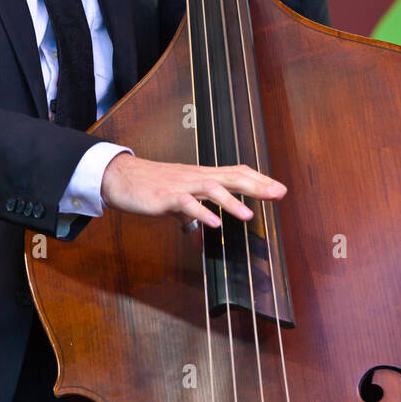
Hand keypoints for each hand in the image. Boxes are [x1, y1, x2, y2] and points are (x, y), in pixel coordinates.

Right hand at [100, 152, 285, 228]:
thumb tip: (198, 229)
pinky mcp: (166, 196)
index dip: (258, 179)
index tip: (278, 188)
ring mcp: (181, 185)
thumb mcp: (176, 199)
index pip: (235, 173)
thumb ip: (190, 212)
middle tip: (280, 193)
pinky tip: (214, 223)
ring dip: (232, 201)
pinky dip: (201, 213)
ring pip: (212, 188)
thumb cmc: (149, 186)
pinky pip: (186, 204)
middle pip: (232, 176)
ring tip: (250, 214)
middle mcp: (195, 176)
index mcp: (201, 176)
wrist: (120, 177)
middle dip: (257, 185)